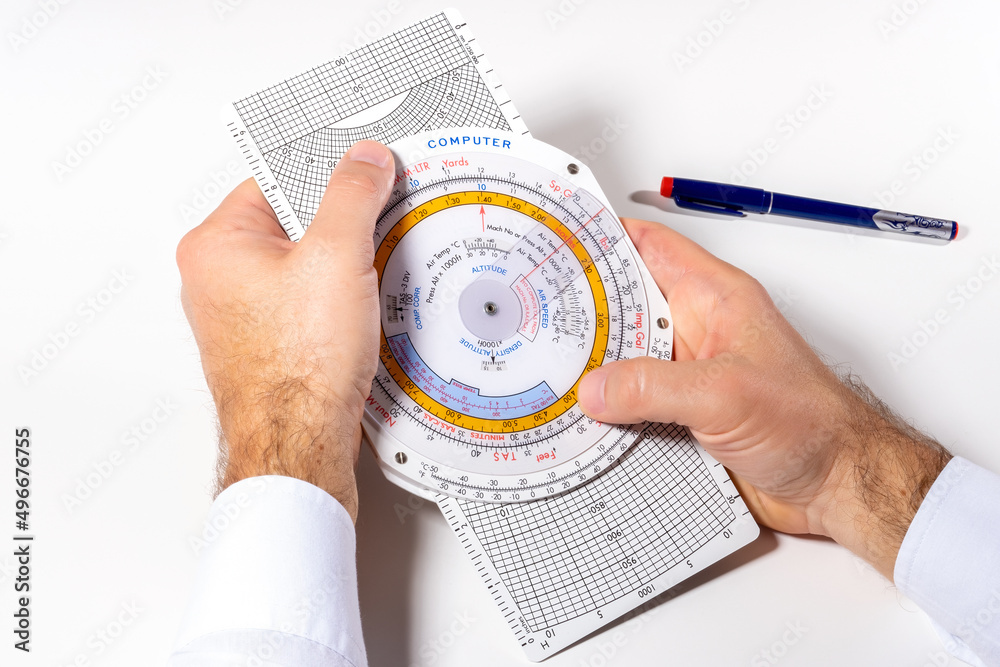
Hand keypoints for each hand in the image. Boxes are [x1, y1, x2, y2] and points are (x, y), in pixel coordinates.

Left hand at [176, 141, 394, 520]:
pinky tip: (366, 309)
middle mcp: (220, 280)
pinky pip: (312, 302)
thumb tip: (366, 160)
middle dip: (343, 225)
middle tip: (378, 223)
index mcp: (217, 245)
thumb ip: (353, 195)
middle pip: (295, 224)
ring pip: (307, 266)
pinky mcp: (273, 345)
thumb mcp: (336, 256)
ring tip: (373, 272)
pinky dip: (342, 299)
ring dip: (347, 265)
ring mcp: (245, 317)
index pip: (278, 180)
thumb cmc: (296, 369)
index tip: (366, 169)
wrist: (301, 446)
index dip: (328, 173)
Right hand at [577, 218, 950, 576]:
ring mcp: (688, 375)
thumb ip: (653, 387)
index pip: (650, 247)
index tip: (560, 236)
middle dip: (582, 308)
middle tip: (536, 312)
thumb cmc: (811, 423)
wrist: (836, 485)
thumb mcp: (724, 393)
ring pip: (624, 359)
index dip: (604, 236)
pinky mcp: (683, 415)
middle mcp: (698, 331)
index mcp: (715, 300)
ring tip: (548, 369)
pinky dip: (605, 412)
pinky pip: (632, 405)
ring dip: (592, 368)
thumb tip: (596, 389)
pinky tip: (579, 420)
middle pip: (626, 305)